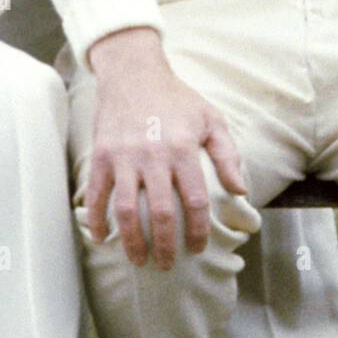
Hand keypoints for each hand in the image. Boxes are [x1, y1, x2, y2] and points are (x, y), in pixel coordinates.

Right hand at [86, 27, 246, 269]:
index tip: (198, 248)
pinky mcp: (101, 155)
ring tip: (139, 260)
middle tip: (166, 265)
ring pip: (126, 210)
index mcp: (182, 148)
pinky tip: (102, 237)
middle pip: (160, 213)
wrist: (134, 73)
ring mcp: (124, 157)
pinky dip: (96, 219)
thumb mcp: (211, 118)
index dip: (197, 230)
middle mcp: (153, 155)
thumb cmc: (177, 98)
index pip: (194, 201)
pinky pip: (96, 194)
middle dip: (164, 245)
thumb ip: (227, 154)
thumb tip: (240, 189)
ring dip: (132, 241)